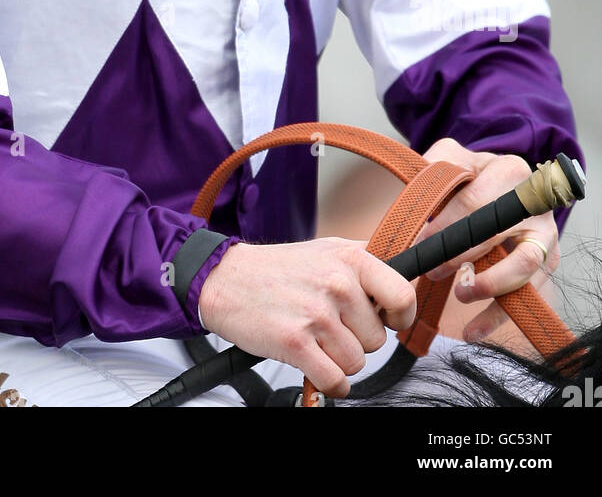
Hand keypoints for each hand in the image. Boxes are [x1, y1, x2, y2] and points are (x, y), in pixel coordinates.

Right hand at [197, 236, 415, 397]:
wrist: (226, 279)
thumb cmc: (280, 269)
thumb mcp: (328, 249)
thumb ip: (366, 263)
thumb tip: (403, 282)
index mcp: (350, 257)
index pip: (403, 296)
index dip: (400, 317)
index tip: (387, 320)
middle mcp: (337, 283)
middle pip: (376, 340)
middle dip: (356, 339)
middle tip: (329, 323)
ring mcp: (316, 314)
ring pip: (355, 363)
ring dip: (337, 359)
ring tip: (314, 336)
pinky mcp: (296, 343)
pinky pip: (335, 381)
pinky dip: (328, 381)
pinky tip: (313, 362)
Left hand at [418, 138, 558, 342]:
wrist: (500, 185)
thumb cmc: (473, 176)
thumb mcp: (453, 157)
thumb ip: (436, 163)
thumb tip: (420, 188)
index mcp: (509, 171)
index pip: (475, 202)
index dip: (446, 226)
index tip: (422, 245)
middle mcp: (534, 203)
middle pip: (498, 235)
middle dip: (460, 257)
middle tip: (433, 270)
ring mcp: (545, 234)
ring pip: (524, 265)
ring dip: (490, 285)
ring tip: (461, 294)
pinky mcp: (547, 262)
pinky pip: (528, 294)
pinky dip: (499, 316)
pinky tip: (473, 331)